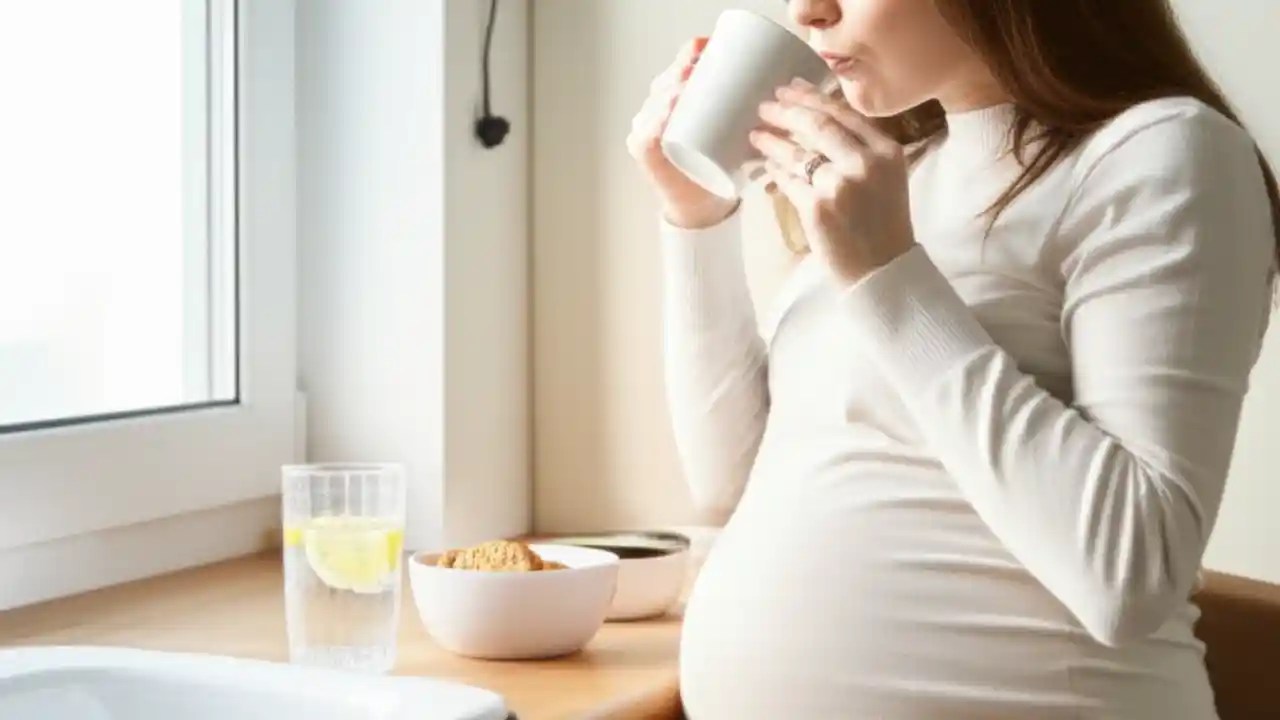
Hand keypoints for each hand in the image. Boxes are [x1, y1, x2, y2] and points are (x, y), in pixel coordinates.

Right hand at [628, 38, 738, 228]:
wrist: (704, 205)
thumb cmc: (720, 165)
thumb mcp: (737, 131)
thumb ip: (756, 112)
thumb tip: (791, 90)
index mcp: (676, 99)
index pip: (679, 68)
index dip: (691, 52)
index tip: (710, 43)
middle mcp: (656, 110)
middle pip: (665, 81)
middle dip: (682, 68)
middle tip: (702, 63)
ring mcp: (647, 130)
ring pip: (654, 102)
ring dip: (670, 89)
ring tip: (688, 84)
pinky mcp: (644, 153)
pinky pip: (645, 134)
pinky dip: (656, 121)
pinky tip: (669, 109)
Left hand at [750, 79, 915, 284]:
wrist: (883, 270)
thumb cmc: (883, 225)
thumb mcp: (885, 178)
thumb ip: (860, 150)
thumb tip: (814, 120)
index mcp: (886, 151)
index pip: (843, 113)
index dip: (812, 97)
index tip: (790, 88)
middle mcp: (864, 163)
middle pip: (817, 124)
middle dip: (786, 111)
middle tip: (765, 106)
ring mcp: (839, 185)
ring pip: (796, 153)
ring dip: (772, 141)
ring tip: (755, 134)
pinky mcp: (816, 208)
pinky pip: (788, 182)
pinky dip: (775, 172)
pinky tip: (767, 166)